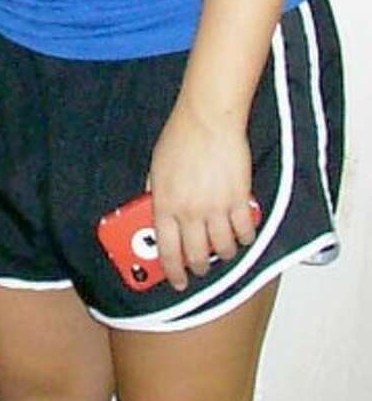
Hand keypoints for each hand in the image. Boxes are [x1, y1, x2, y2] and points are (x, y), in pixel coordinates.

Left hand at [147, 99, 256, 290]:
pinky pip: (244, 231)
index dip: (172, 271)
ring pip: (222, 249)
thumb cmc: (180, 138)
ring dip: (222, 254)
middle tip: (199, 270)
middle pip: (195, 255)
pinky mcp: (239, 200)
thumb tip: (155, 210)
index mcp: (165, 205)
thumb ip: (156, 193)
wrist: (207, 120)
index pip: (167, 250)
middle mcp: (190, 211)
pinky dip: (244, 238)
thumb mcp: (156, 168)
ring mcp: (216, 208)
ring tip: (221, 251)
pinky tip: (242, 235)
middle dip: (198, 269)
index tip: (176, 280)